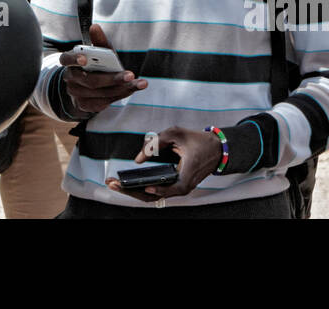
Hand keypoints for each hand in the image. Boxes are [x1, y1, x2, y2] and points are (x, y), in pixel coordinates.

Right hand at [58, 24, 145, 114]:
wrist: (90, 86)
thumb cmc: (96, 63)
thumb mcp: (99, 52)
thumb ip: (98, 41)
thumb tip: (95, 27)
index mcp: (70, 62)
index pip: (66, 59)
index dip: (74, 59)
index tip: (84, 59)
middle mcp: (70, 79)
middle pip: (90, 81)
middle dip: (111, 79)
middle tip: (130, 74)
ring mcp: (76, 94)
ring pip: (100, 93)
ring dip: (121, 88)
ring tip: (137, 82)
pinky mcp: (85, 105)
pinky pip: (103, 103)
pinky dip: (120, 95)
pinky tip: (132, 89)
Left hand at [106, 126, 220, 202]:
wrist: (215, 148)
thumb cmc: (197, 140)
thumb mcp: (176, 133)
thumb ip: (156, 142)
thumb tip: (139, 159)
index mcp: (187, 175)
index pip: (173, 189)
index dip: (159, 189)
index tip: (145, 185)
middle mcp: (183, 186)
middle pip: (155, 196)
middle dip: (132, 191)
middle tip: (113, 183)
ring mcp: (178, 188)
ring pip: (153, 195)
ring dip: (133, 191)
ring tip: (114, 183)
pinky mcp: (174, 186)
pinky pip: (155, 191)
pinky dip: (140, 188)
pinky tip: (126, 183)